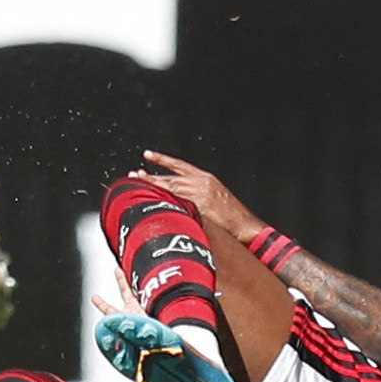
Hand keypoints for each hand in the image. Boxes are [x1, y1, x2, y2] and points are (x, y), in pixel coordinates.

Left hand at [139, 150, 262, 244]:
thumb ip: (197, 194)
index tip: (147, 155)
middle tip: (135, 175)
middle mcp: (201, 183)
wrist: (246, 226)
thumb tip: (178, 198)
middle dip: (151, 177)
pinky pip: (177, 203)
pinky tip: (151, 202)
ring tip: (137, 185)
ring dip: (153, 188)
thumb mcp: (215, 197)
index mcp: (205, 178)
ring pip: (171, 189)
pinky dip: (164, 201)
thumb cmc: (232, 215)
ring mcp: (199, 196)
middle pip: (170, 178)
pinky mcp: (199, 208)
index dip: (162, 160)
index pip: (179, 166)